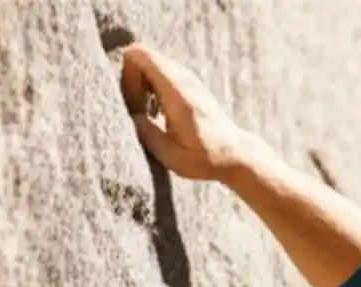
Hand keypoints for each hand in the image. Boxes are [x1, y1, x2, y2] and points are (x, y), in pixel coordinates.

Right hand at [120, 44, 258, 181]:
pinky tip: (156, 113)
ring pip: (150, 65)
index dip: (127, 74)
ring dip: (141, 86)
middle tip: (137, 110)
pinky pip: (160, 73)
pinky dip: (151, 88)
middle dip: (131, 80)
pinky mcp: (189, 83)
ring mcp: (188, 78)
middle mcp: (184, 78)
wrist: (233, 154)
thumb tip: (128, 116)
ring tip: (147, 114)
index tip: (132, 102)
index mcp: (177, 91)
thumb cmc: (205, 158)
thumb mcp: (171, 155)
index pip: (141, 55)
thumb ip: (146, 133)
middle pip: (142, 57)